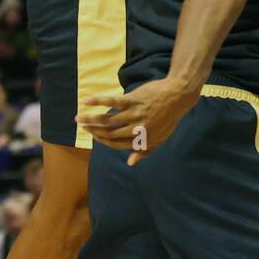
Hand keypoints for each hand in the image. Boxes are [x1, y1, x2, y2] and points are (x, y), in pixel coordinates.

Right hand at [77, 78, 197, 164]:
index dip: (104, 141)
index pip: (117, 144)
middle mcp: (136, 129)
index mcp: (142, 139)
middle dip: (93, 131)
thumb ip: (145, 151)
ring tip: (79, 118)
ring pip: (107, 120)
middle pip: (109, 133)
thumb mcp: (161, 137)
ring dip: (91, 120)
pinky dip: (97, 102)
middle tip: (82, 126)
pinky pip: (111, 102)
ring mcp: (134, 114)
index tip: (95, 137)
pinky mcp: (132, 100)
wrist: (179, 94)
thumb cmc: (170, 116)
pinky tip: (86, 101)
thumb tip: (130, 163)